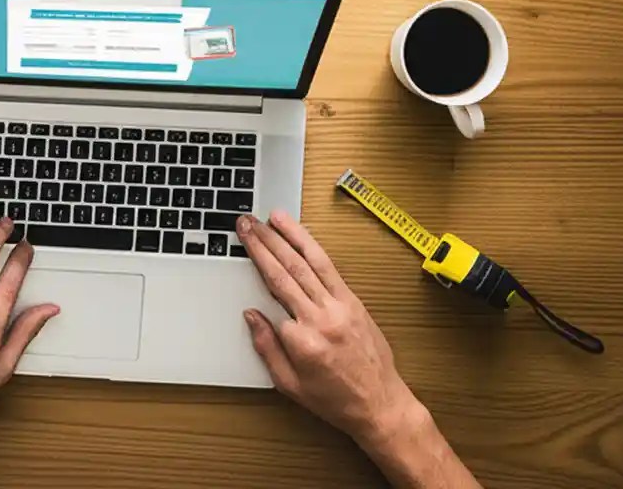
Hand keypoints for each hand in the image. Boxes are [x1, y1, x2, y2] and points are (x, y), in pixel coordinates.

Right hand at [237, 211, 482, 488]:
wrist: (381, 405)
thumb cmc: (335, 400)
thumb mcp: (289, 385)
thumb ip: (267, 347)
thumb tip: (251, 315)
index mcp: (304, 341)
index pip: (272, 307)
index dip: (256, 296)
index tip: (242, 274)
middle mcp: (323, 318)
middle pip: (286, 272)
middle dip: (263, 244)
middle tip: (245, 223)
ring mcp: (341, 307)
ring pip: (309, 263)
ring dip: (288, 236)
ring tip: (271, 217)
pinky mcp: (354, 302)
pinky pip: (330, 269)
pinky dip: (313, 248)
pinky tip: (300, 235)